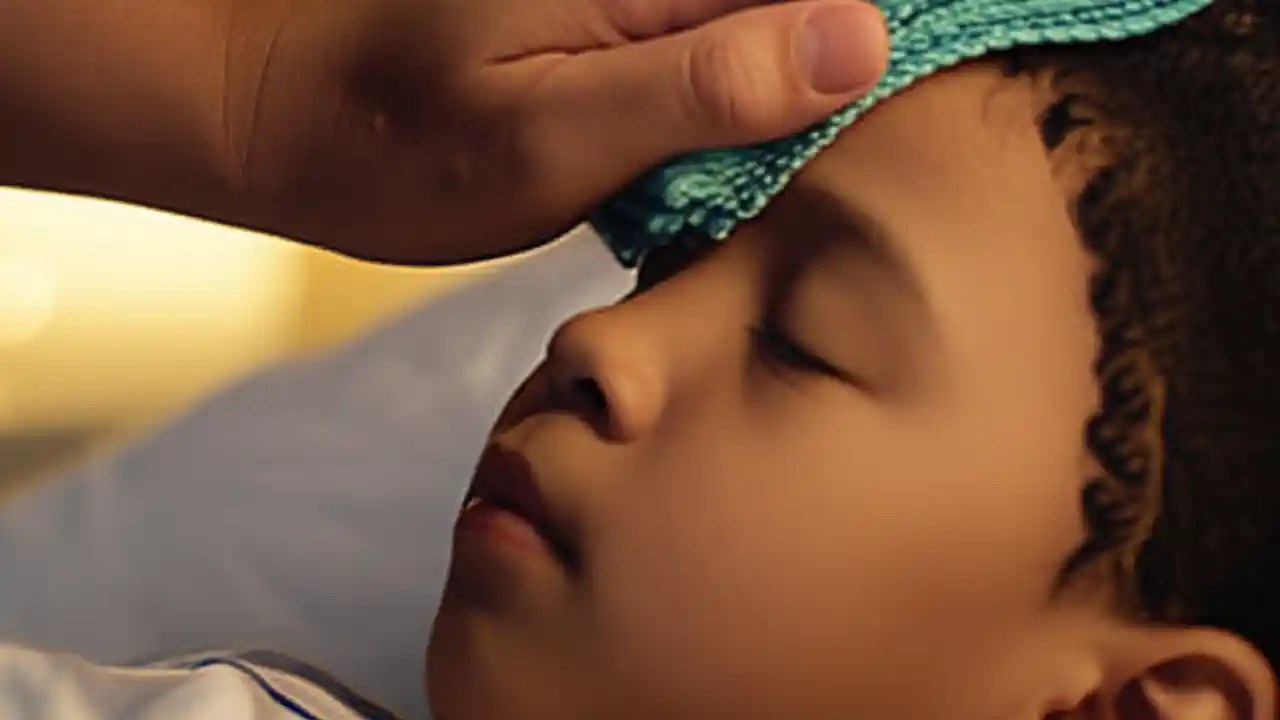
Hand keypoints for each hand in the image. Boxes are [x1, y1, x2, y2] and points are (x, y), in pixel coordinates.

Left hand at [228, 0, 888, 262]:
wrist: (274, 115)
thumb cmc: (394, 140)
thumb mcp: (549, 136)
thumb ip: (704, 84)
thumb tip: (865, 34)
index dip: (911, 36)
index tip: (983, 79)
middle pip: (810, 7)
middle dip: (870, 60)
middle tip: (946, 127)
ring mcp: (636, 0)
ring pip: (771, 27)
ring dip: (818, 82)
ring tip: (841, 162)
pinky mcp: (613, 28)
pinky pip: (718, 51)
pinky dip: (756, 102)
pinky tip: (774, 151)